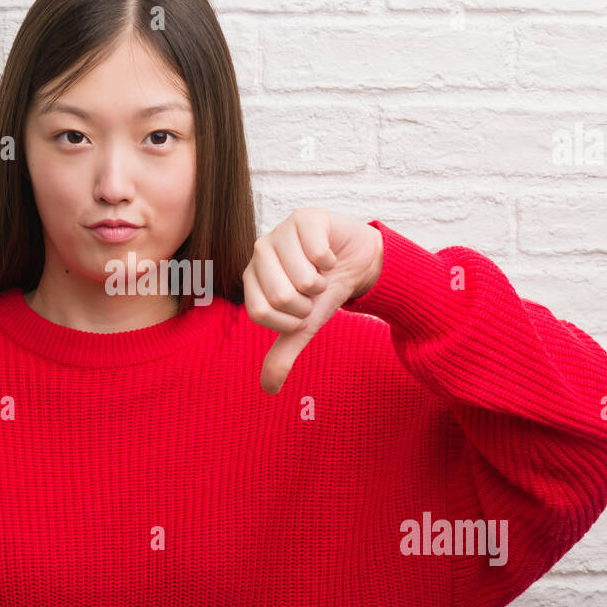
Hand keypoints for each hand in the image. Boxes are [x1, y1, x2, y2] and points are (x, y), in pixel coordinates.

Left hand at [242, 208, 383, 394]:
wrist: (355, 262)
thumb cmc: (323, 291)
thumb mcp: (304, 325)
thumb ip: (284, 353)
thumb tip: (269, 388)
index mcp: (251, 278)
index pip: (260, 313)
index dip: (290, 320)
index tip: (302, 310)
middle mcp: (259, 252)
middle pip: (280, 297)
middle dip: (308, 303)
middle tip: (313, 291)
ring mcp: (280, 231)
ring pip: (302, 278)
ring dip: (322, 283)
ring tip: (322, 272)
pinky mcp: (305, 218)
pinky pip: (318, 254)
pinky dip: (332, 263)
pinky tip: (330, 256)